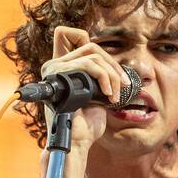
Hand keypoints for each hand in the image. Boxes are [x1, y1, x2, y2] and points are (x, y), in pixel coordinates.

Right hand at [41, 25, 126, 146]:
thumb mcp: (98, 96)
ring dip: (111, 74)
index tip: (105, 65)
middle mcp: (54, 66)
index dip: (84, 38)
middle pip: (88, 44)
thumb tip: (116, 67)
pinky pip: (88, 64)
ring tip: (115, 94)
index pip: (66, 34)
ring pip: (91, 54)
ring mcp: (54, 70)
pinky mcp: (59, 76)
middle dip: (112, 64)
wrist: (78, 142)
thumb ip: (99, 77)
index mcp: (62, 69)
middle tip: (123, 85)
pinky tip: (108, 94)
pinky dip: (105, 77)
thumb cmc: (87, 125)